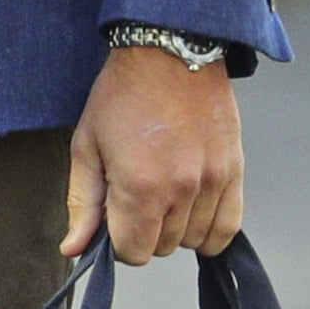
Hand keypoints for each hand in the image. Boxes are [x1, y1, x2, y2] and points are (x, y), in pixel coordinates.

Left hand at [62, 45, 245, 264]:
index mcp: (139, 187)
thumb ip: (83, 204)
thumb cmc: (121, 98)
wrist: (170, 56)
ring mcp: (213, 183)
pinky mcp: (235, 173)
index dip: (117, 242)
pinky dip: (209, 229)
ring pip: (194, 240)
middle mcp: (181, 190)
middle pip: (162, 247)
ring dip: (175, 228)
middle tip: (134, 195)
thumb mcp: (86, 148)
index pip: (133, 253)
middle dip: (143, 230)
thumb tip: (74, 250)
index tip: (113, 218)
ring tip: (162, 192)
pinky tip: (191, 210)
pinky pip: (228, 227)